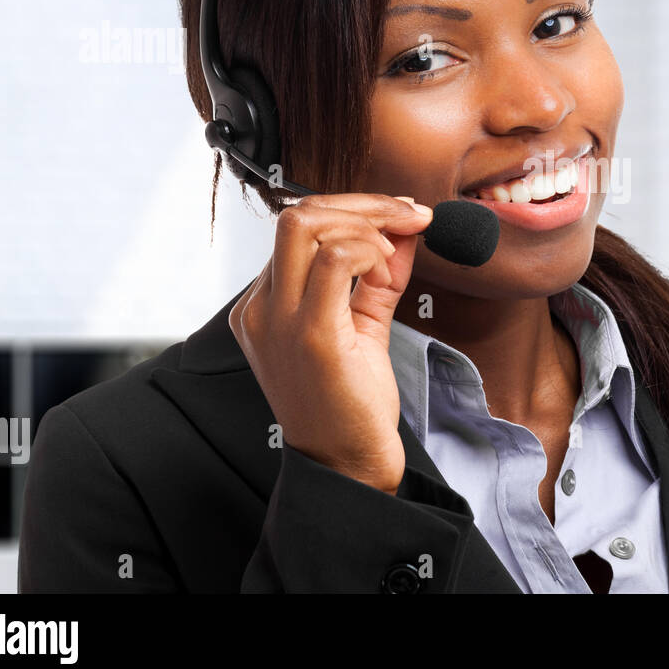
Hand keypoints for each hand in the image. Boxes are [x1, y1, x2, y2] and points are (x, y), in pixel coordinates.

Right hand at [229, 193, 432, 494]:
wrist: (349, 463)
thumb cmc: (352, 404)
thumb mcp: (365, 325)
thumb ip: (380, 275)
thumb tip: (405, 230)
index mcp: (264, 305)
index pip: (299, 228)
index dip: (355, 211)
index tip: (400, 215)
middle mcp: (261, 307)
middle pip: (297, 214)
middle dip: (362, 204)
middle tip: (407, 216)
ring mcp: (278, 319)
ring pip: (307, 224)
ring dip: (367, 223)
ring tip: (394, 253)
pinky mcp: (309, 332)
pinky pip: (333, 259)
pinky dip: (368, 249)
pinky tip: (385, 270)